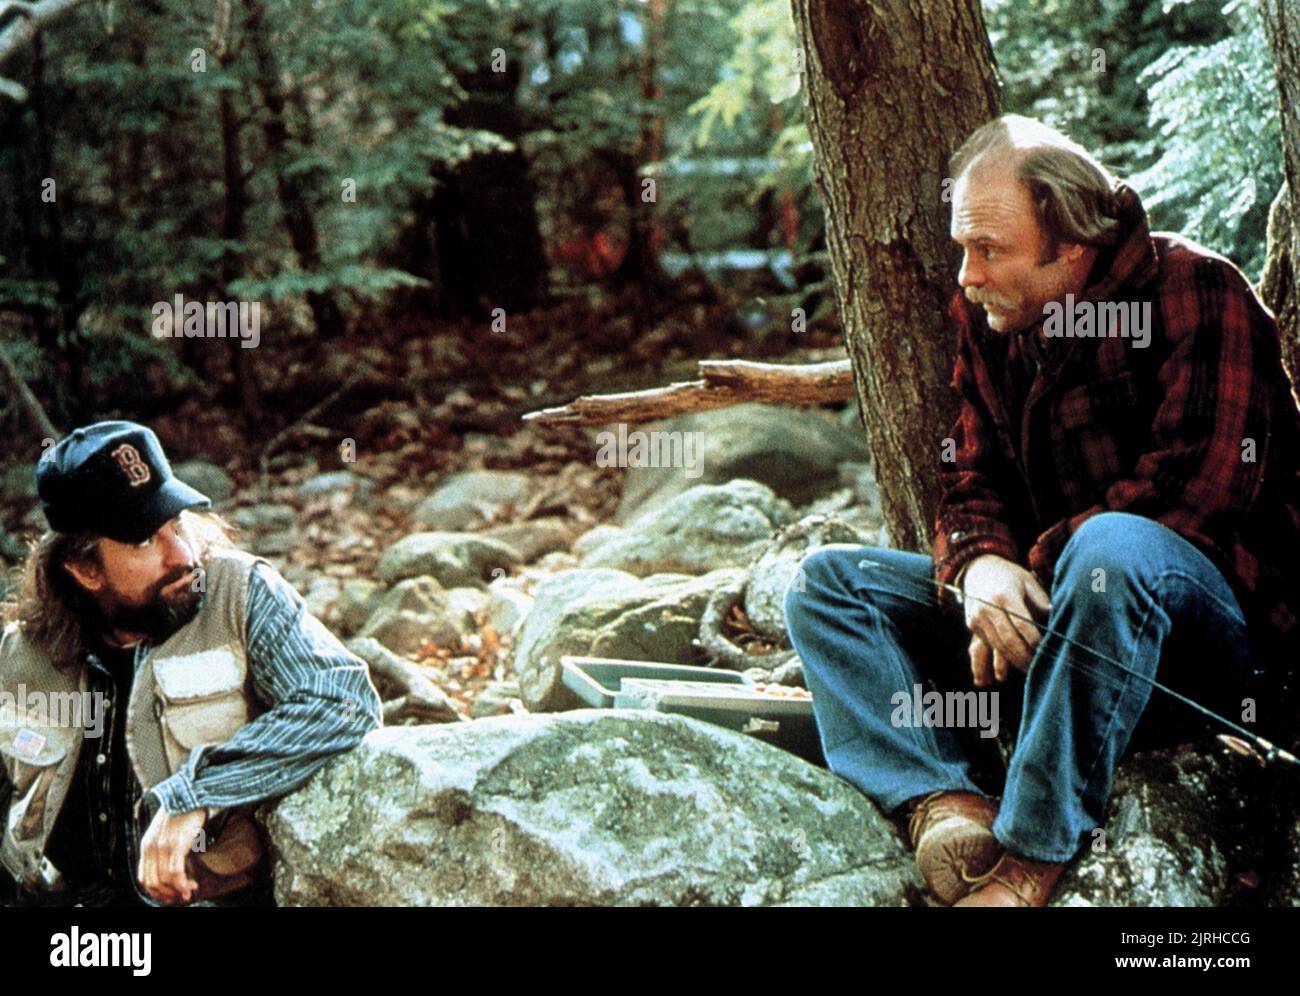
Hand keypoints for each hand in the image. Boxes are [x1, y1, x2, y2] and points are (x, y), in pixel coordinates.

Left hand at [138, 805, 205, 904]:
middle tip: (179, 897)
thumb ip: (162, 846)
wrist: (189, 794)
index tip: (169, 894)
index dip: (156, 891)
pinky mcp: (177, 845)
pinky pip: (176, 873)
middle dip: (166, 895)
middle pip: (153, 883)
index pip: (144, 878)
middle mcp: (151, 848)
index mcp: (146, 846)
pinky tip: (190, 887)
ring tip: (188, 891)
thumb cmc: (181, 811)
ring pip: (165, 880)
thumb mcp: (165, 830)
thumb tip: (171, 863)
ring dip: (177, 891)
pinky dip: (182, 885)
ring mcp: (164, 847)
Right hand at [962, 554, 1051, 684]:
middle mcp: (987, 607)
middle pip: (1008, 640)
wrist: (978, 568)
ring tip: (1030, 668)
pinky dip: (1001, 657)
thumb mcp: (1029, 583)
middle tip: (1040, 667)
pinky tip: (1010, 666)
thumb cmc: (1011, 576)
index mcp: (1004, 595)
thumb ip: (1042, 603)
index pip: (1022, 624)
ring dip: (1014, 660)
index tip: (1047, 651)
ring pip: (997, 646)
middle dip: (1025, 657)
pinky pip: (988, 645)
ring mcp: (977, 617)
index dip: (1035, 641)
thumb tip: (1059, 622)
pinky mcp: (972, 625)